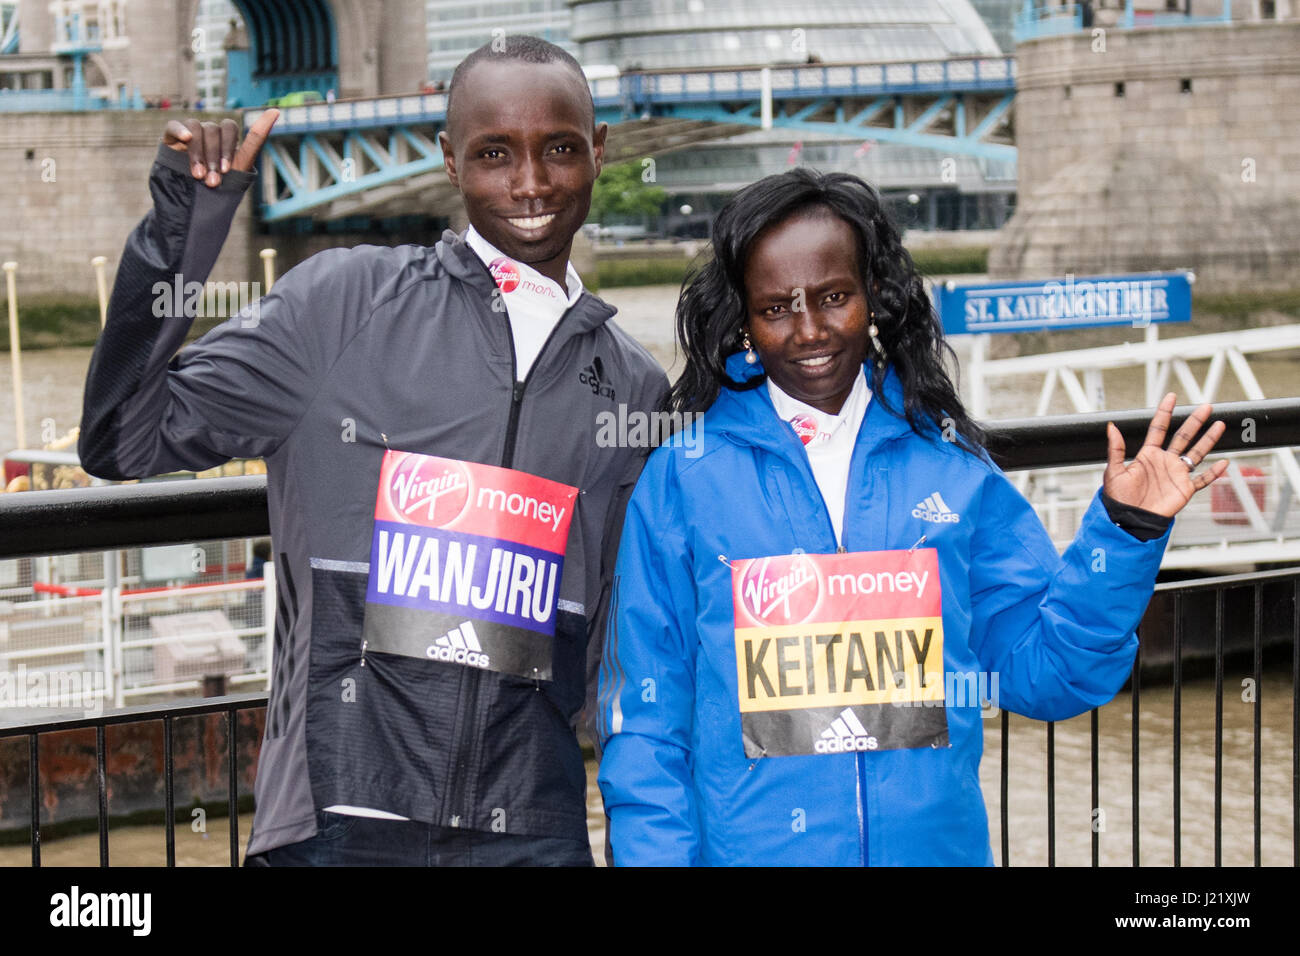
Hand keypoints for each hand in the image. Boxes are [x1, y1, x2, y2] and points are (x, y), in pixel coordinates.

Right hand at [162, 109, 278, 187]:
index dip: (228, 147)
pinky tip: (185, 138)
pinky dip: (180, 130)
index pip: (229, 127)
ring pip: (195, 129)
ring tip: (198, 175)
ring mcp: (190, 134)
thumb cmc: (223, 185)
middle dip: (213, 157)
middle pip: (212, 129)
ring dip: (198, 153)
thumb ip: (256, 138)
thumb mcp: (242, 163)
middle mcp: (209, 133)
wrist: (195, 205)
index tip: (226, 170)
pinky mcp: (172, 139)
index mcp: (226, 138)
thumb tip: (275, 110)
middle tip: (212, 181)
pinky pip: (173, 125)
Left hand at [1103, 392, 1228, 517]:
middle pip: (1183, 437)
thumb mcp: (1114, 471)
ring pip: (1196, 453)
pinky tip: (1225, 462)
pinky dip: (1214, 473)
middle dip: (1194, 421)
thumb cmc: (1119, 498)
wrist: (1129, 519)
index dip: (1164, 413)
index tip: (1171, 397)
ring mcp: (1176, 474)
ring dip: (1208, 440)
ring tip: (1219, 425)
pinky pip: (1203, 479)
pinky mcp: (1184, 489)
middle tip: (1206, 406)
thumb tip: (1111, 426)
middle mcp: (1164, 462)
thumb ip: (1115, 449)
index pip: (1158, 429)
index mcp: (1147, 455)